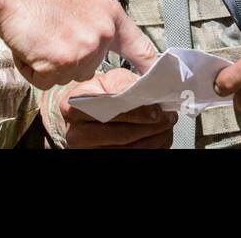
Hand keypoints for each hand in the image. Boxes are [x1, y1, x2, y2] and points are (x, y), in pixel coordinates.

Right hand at [0, 0, 158, 89]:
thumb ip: (93, 25)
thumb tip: (93, 48)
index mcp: (110, 14)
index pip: (139, 46)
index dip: (148, 67)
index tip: (160, 80)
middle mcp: (102, 33)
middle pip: (89, 67)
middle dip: (67, 58)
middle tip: (48, 33)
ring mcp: (84, 49)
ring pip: (65, 76)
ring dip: (46, 63)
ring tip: (35, 35)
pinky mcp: (62, 63)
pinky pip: (45, 80)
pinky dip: (32, 68)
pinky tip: (27, 45)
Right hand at [57, 69, 175, 147]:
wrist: (86, 115)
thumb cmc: (97, 96)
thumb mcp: (105, 81)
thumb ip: (122, 84)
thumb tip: (144, 91)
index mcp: (73, 107)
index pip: (105, 110)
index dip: (133, 112)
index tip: (154, 111)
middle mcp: (75, 133)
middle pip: (119, 135)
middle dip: (149, 126)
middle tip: (167, 117)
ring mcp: (87, 151)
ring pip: (129, 149)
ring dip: (154, 138)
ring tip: (167, 125)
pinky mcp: (99, 158)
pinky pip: (130, 156)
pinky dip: (151, 146)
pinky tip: (159, 136)